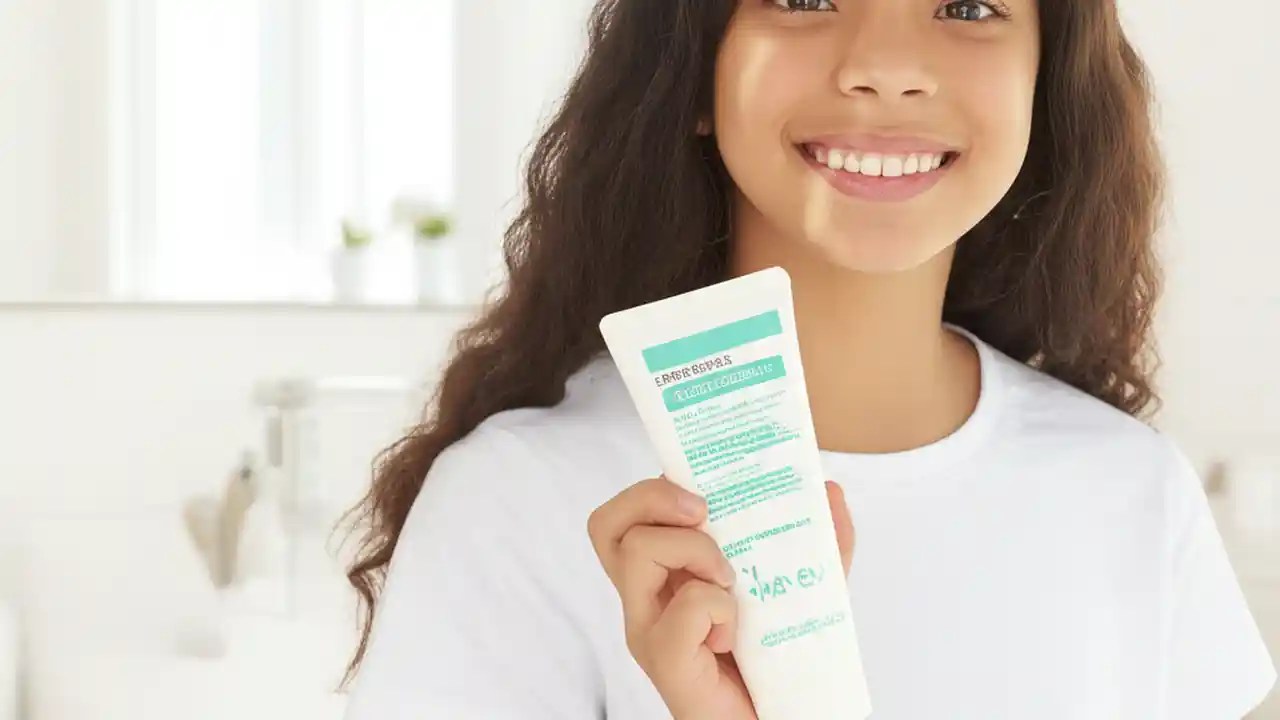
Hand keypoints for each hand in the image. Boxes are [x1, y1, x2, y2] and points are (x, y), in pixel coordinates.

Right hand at [588, 477, 855, 719]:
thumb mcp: (802, 587)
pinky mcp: (667, 662)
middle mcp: (645, 600)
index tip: (702, 487)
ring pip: (637, 550)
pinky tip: (734, 634)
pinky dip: (718, 606)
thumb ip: (819, 541)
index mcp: (663, 576)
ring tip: (729, 579)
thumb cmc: (778, 660)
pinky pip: (684, 607)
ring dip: (693, 547)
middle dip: (653, 498)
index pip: (624, 517)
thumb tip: (828, 490)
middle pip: (608, 525)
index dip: (650, 489)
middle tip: (702, 512)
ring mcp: (649, 631)